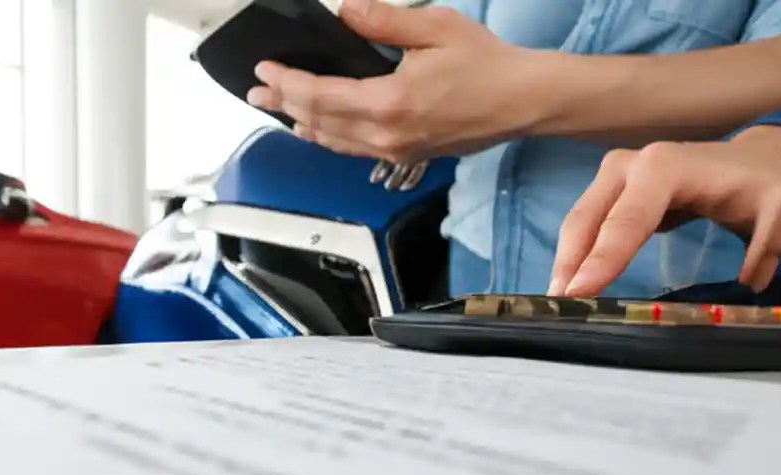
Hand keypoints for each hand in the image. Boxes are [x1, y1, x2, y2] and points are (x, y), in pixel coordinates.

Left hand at [246, 0, 548, 163]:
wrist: (523, 101)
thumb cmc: (487, 66)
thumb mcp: (433, 27)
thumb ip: (382, 20)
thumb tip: (345, 11)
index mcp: (388, 103)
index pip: (318, 95)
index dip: (286, 81)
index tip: (266, 68)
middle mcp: (385, 135)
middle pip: (317, 121)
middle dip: (282, 103)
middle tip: (258, 89)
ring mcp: (394, 149)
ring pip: (332, 141)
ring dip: (301, 122)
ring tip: (278, 107)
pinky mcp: (406, 154)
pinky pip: (352, 149)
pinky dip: (327, 136)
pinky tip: (317, 128)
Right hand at [549, 126, 780, 296]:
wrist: (764, 161)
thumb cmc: (772, 188)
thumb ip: (776, 242)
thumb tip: (750, 278)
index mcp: (668, 168)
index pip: (626, 219)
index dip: (602, 258)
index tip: (580, 293)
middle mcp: (633, 164)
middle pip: (588, 220)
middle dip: (569, 265)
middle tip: (556, 309)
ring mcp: (617, 172)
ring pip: (579, 222)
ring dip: (565, 262)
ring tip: (556, 303)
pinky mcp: (612, 187)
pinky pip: (586, 223)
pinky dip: (575, 254)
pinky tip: (571, 283)